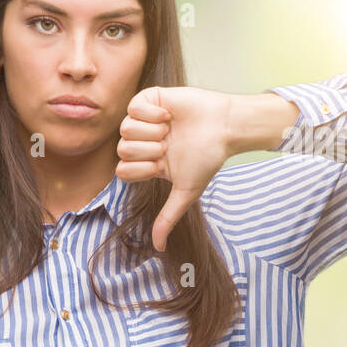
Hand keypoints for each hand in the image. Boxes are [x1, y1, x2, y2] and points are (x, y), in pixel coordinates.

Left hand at [115, 85, 234, 252]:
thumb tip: (158, 247)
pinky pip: (133, 107)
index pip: (122, 170)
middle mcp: (141, 141)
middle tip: (169, 145)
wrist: (225, 127)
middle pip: (122, 150)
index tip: (163, 164)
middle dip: (149, 151)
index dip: (142, 168)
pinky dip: (151, 113)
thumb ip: (168, 218)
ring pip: (125, 129)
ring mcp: (143, 120)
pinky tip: (168, 115)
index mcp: (146, 162)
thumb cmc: (208, 157)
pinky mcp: (149, 98)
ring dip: (152, 132)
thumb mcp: (186, 191)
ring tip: (170, 129)